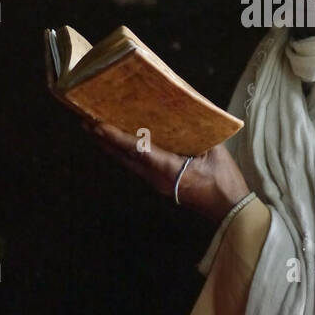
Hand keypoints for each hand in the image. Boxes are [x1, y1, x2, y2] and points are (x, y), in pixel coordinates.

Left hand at [82, 120, 249, 224]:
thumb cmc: (223, 180)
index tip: (97, 125)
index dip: (116, 137)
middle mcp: (157, 178)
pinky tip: (121, 145)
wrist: (229, 209)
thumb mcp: (214, 151)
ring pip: (128, 164)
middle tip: (85, 122)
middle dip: (104, 140)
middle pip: (124, 158)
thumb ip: (199, 129)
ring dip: (112, 148)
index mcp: (169, 169)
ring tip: (96, 131)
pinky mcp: (161, 185)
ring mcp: (157, 184)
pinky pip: (138, 167)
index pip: (137, 150)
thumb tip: (189, 104)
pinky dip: (125, 153)